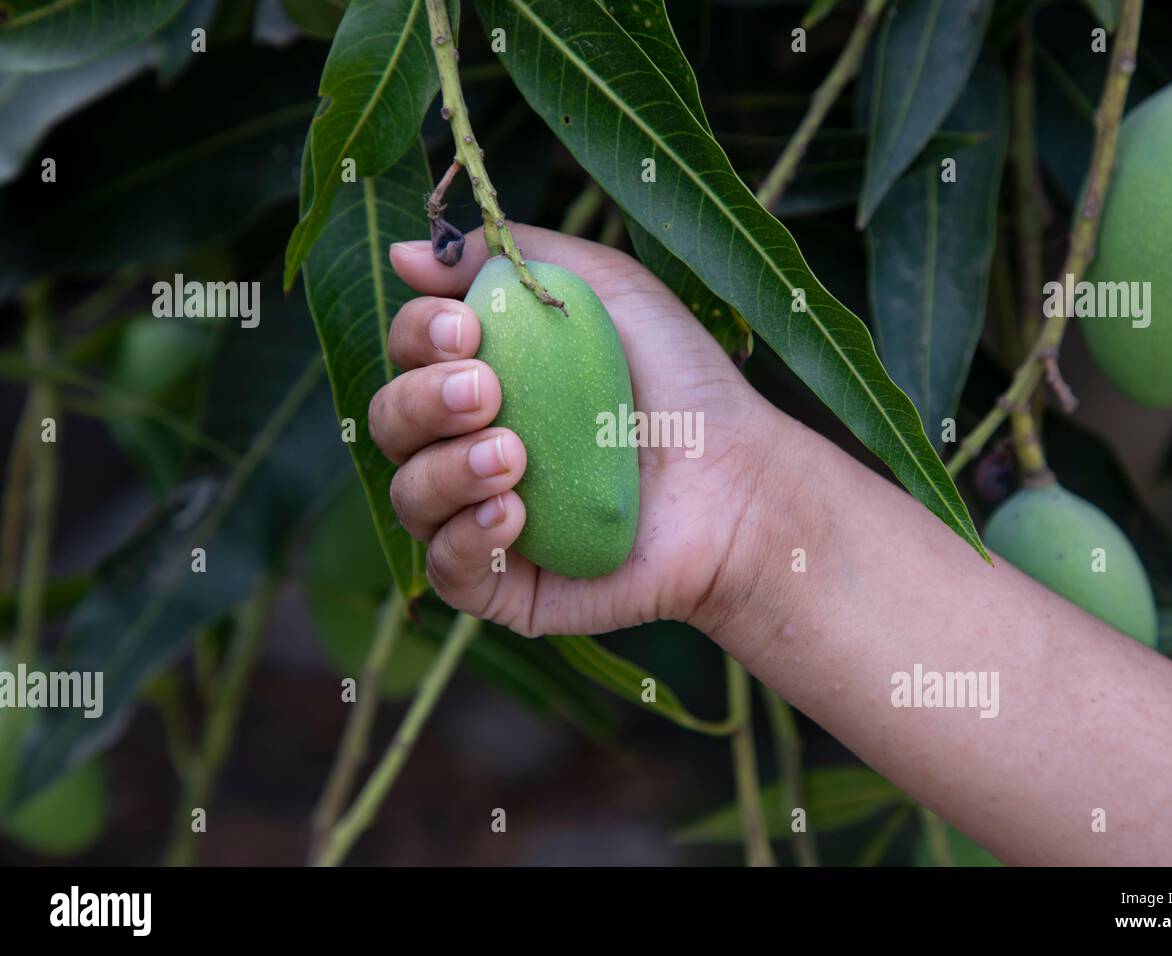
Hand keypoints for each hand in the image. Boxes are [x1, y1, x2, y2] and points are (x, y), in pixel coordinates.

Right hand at [371, 224, 777, 636]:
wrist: (738, 478)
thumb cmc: (680, 380)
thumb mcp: (605, 289)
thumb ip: (511, 257)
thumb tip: (404, 253)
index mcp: (485, 376)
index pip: (409, 354)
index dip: (418, 336)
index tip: (467, 328)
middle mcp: (471, 447)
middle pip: (392, 423)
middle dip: (423, 400)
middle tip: (488, 389)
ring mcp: (484, 519)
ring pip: (409, 498)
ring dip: (446, 469)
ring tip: (513, 454)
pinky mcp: (509, 585)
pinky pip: (447, 570)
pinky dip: (464, 539)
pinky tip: (512, 515)